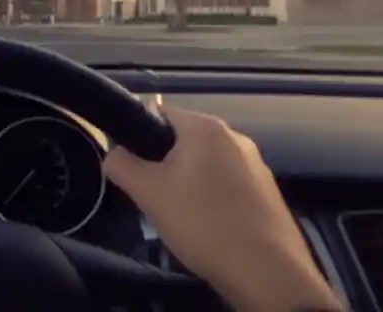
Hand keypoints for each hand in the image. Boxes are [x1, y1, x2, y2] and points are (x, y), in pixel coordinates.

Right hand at [104, 106, 339, 311]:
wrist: (265, 270)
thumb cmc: (201, 222)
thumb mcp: (148, 193)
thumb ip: (121, 165)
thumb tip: (114, 154)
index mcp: (206, 127)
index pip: (159, 113)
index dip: (139, 137)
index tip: (134, 170)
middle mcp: (235, 136)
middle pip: (184, 141)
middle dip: (165, 165)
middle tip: (154, 198)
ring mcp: (256, 164)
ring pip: (206, 165)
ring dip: (189, 184)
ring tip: (182, 217)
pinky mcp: (267, 190)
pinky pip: (228, 185)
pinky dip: (213, 199)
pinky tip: (210, 227)